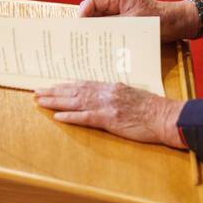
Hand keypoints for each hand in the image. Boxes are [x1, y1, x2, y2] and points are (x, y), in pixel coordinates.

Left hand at [34, 81, 186, 147]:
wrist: (165, 116)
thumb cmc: (153, 108)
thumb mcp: (133, 95)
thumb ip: (117, 94)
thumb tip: (103, 95)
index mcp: (113, 87)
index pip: (84, 83)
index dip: (66, 85)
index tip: (52, 85)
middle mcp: (108, 93)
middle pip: (76, 90)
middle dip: (55, 91)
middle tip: (37, 91)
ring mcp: (108, 106)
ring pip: (76, 101)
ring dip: (56, 101)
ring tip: (41, 101)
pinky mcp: (110, 119)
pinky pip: (86, 117)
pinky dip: (71, 116)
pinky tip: (58, 116)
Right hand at [79, 0, 196, 42]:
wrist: (178, 24)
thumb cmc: (158, 21)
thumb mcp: (132, 24)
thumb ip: (110, 25)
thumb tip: (90, 31)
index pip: (91, 1)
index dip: (82, 15)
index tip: (78, 30)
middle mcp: (117, 0)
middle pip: (92, 10)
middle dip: (85, 25)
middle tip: (77, 41)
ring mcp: (120, 9)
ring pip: (99, 19)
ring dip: (94, 31)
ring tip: (87, 46)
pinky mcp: (124, 19)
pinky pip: (108, 25)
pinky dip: (104, 34)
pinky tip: (101, 46)